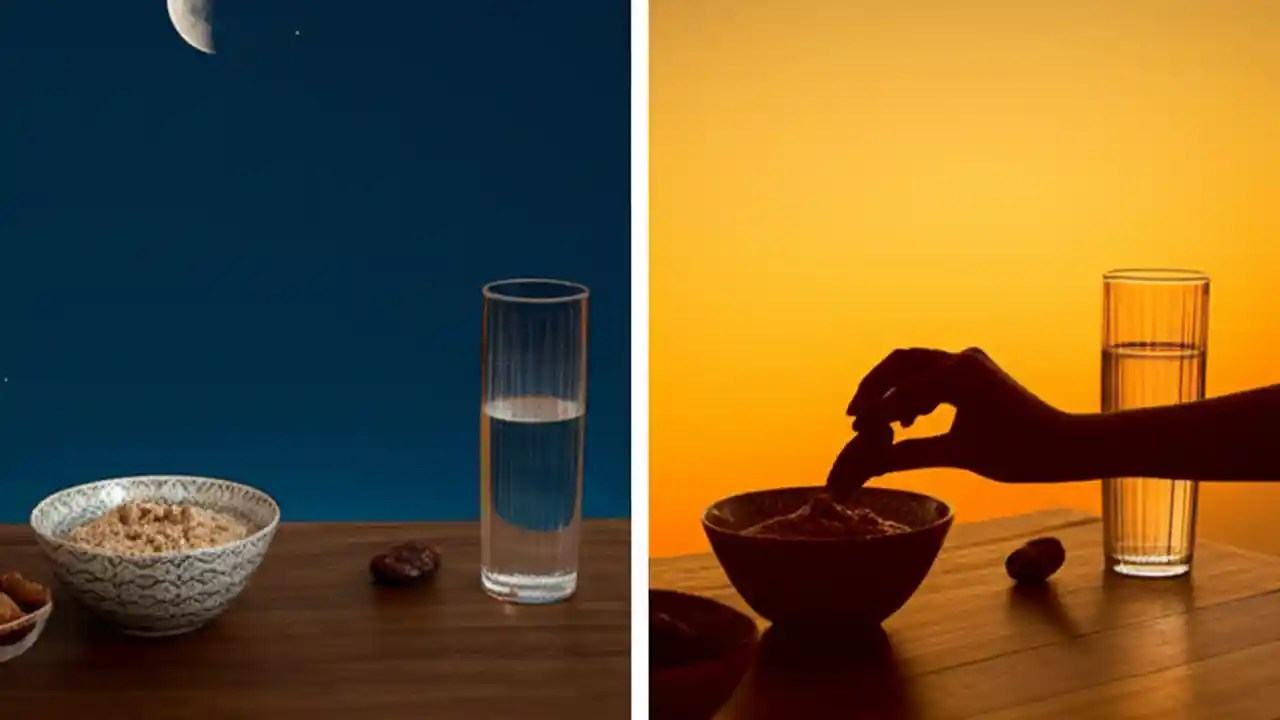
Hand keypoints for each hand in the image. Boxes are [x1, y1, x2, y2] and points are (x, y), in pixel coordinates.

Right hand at [828, 347, 1072, 489]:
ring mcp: (970, 362)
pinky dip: (915, 392)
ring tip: (879, 423)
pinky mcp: (976, 371)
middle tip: (854, 415)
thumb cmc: (1019, 452)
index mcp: (958, 375)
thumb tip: (870, 465)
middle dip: (874, 387)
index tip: (852, 432)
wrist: (1065, 445)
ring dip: (894, 390)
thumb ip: (910, 454)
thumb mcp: (959, 454)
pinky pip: (933, 373)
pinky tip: (910, 421)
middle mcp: (962, 359)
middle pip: (900, 362)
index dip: (873, 413)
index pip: (900, 392)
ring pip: (915, 365)